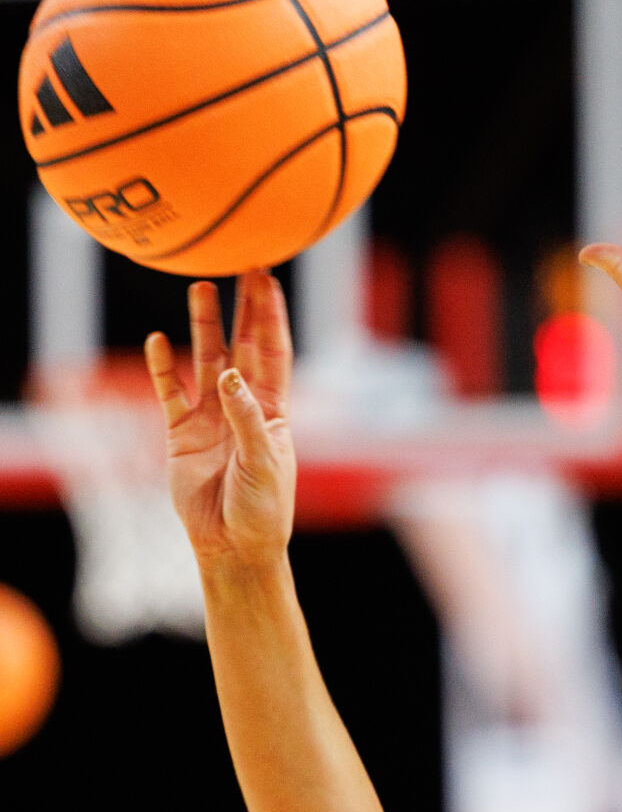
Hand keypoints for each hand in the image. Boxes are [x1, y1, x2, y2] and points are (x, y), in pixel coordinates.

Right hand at [144, 270, 294, 566]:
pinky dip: (163, 368)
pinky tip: (157, 341)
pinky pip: (171, 393)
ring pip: (206, 360)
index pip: (274, 353)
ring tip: (199, 288)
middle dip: (242, 308)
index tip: (269, 280)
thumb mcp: (262, 463)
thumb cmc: (261, 510)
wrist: (231, 545)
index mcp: (273, 411)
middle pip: (242, 345)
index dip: (271, 317)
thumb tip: (229, 375)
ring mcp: (211, 417)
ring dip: (204, 326)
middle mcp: (243, 406)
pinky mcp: (182, 433)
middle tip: (241, 265)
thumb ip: (246, 419)